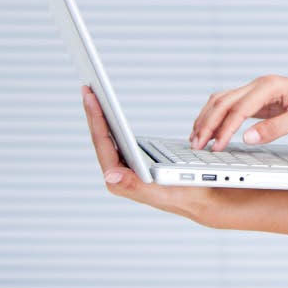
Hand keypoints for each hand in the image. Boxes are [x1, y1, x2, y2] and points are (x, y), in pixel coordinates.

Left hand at [81, 85, 210, 221]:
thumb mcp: (162, 189)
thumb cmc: (184, 193)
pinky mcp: (133, 163)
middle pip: (102, 137)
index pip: (103, 142)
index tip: (91, 97)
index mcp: (119, 179)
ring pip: (108, 138)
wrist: (200, 199)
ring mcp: (125, 167)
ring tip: (94, 96)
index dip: (96, 118)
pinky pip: (118, 140)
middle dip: (94, 112)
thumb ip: (134, 185)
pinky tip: (111, 115)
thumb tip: (109, 175)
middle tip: (87, 87)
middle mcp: (118, 173)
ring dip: (100, 117)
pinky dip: (113, 124)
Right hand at [190, 75, 287, 151]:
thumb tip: (247, 138)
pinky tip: (213, 132)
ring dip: (209, 119)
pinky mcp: (262, 102)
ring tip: (196, 139)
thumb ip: (276, 129)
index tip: (215, 147)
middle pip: (223, 101)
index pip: (238, 107)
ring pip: (224, 102)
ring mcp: (261, 93)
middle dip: (207, 122)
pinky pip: (234, 108)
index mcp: (271, 85)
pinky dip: (220, 119)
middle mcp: (262, 85)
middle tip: (196, 145)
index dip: (224, 128)